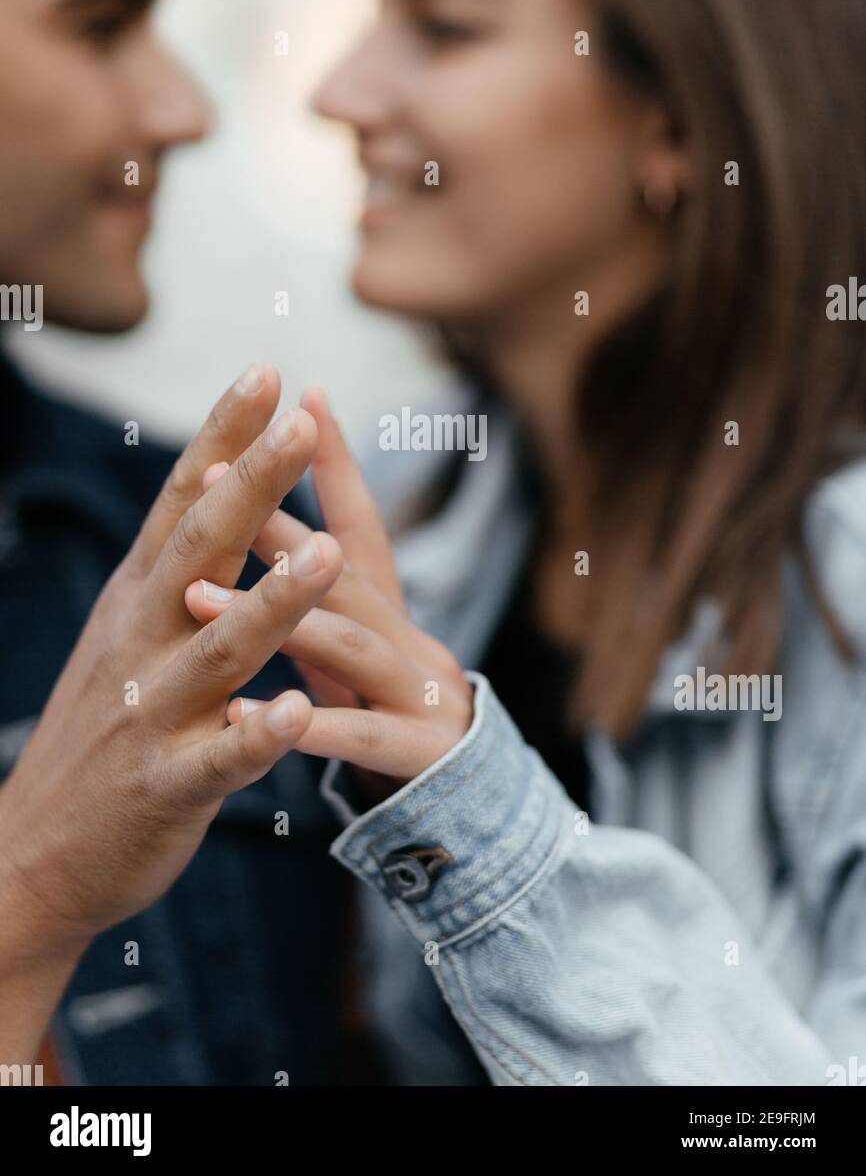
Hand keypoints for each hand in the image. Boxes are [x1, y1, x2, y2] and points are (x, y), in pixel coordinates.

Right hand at [0, 365, 342, 960]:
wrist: (36, 850)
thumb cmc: (104, 729)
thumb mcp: (129, 633)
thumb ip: (178, 568)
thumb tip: (221, 483)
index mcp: (139, 600)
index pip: (182, 501)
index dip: (221, 436)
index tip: (264, 371)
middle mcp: (142, 642)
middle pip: (201, 552)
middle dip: (253, 485)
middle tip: (299, 424)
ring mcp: (151, 714)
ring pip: (219, 648)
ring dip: (273, 602)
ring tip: (328, 557)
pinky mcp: (167, 787)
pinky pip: (219, 759)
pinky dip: (256, 735)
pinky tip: (296, 712)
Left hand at [185, 387, 472, 798]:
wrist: (465, 802)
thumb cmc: (386, 706)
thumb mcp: (354, 639)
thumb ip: (324, 582)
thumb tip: (275, 507)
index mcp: (387, 607)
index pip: (361, 520)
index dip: (332, 460)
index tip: (299, 395)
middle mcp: (408, 636)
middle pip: (343, 571)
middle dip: (276, 525)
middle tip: (210, 483)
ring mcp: (420, 692)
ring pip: (353, 645)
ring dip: (279, 616)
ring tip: (196, 599)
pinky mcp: (421, 752)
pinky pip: (361, 737)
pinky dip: (308, 727)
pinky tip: (252, 719)